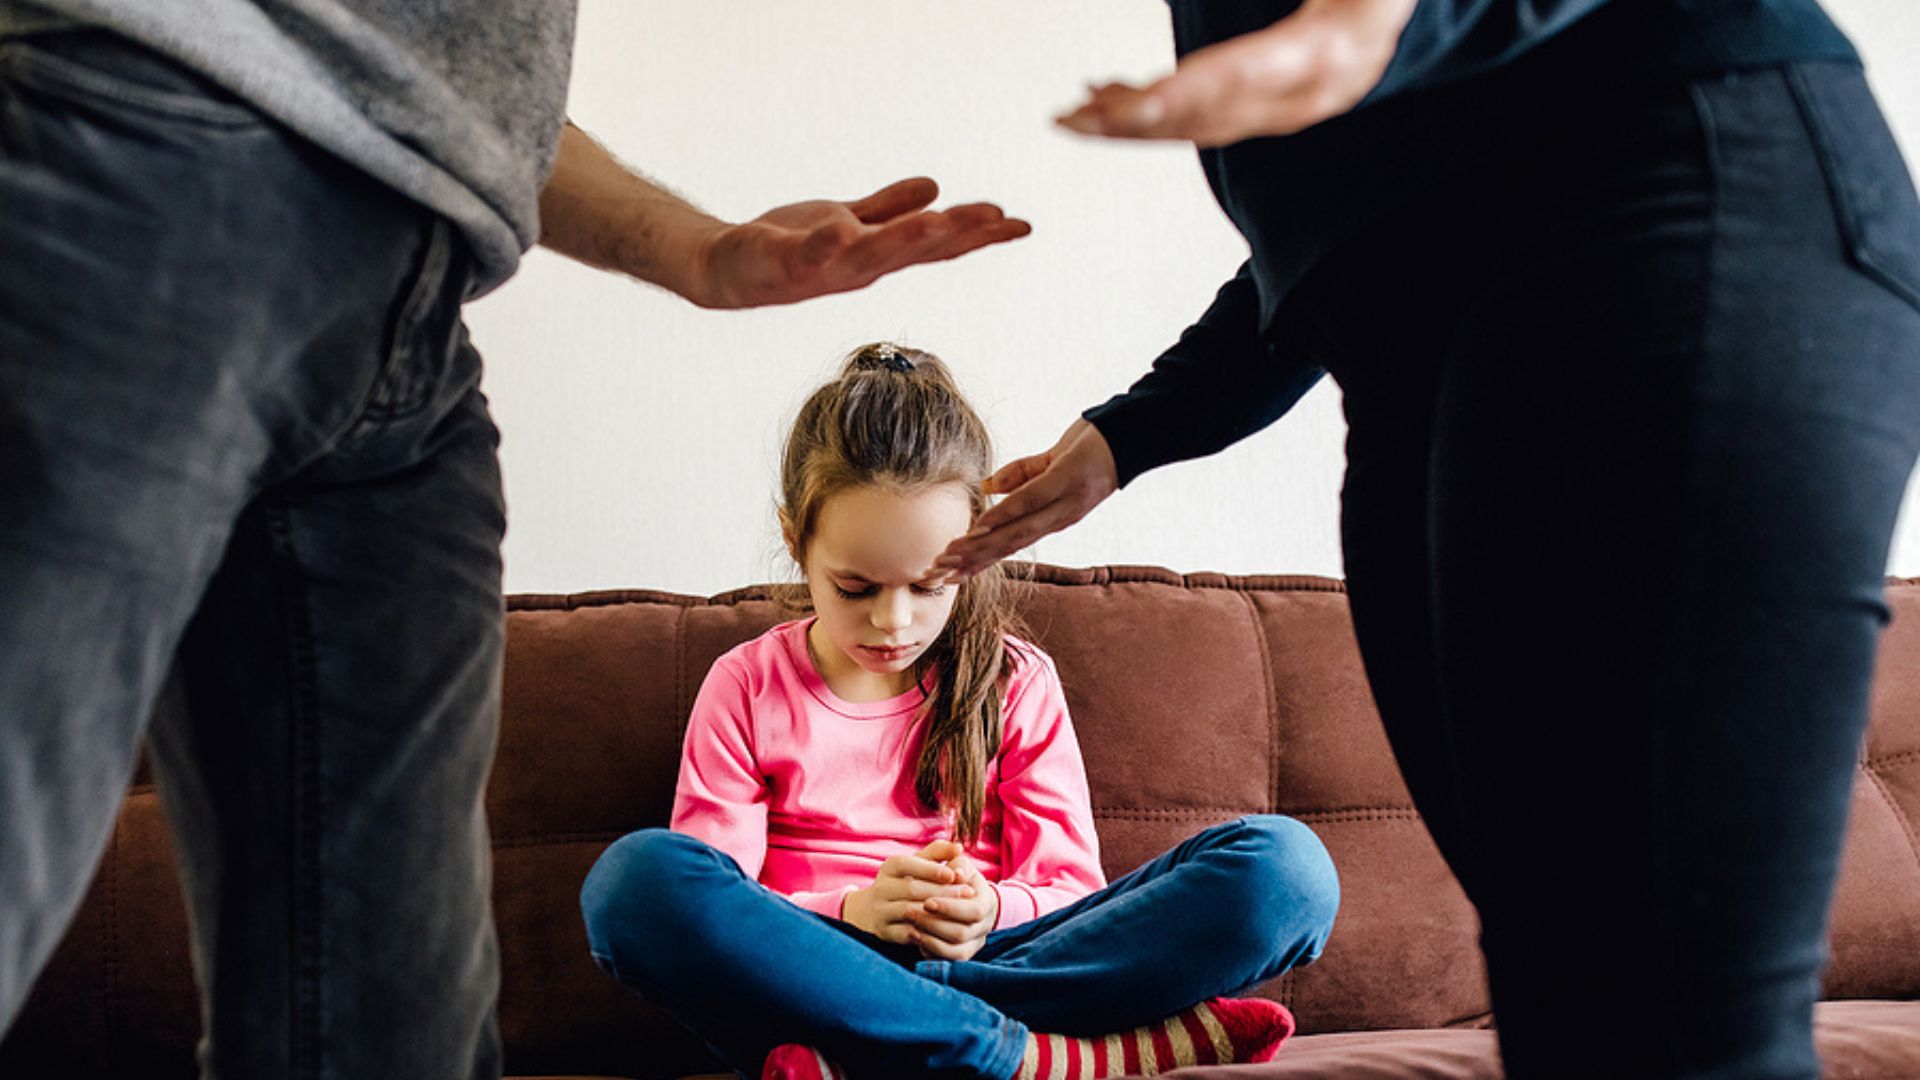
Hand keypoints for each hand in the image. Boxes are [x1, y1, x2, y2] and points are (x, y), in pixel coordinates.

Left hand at [692, 178, 1030, 308]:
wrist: (730, 271)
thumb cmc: (791, 247)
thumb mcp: (849, 221)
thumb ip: (890, 208)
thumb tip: (934, 190)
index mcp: (880, 255)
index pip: (938, 245)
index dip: (980, 235)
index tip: (1021, 225)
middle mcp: (860, 266)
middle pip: (915, 250)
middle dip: (957, 235)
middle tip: (997, 219)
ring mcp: (823, 266)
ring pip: (871, 254)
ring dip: (904, 240)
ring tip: (937, 221)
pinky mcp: (784, 259)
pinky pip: (806, 251)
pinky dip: (823, 243)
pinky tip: (840, 229)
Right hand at [842, 841, 977, 944]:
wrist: (872, 911)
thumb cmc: (905, 882)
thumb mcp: (917, 864)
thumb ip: (938, 853)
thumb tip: (959, 848)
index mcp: (890, 868)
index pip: (908, 864)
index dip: (932, 869)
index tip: (955, 874)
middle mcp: (881, 888)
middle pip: (912, 888)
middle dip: (943, 891)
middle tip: (969, 892)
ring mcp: (880, 911)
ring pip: (909, 911)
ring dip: (937, 912)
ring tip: (961, 912)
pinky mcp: (883, 932)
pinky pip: (904, 933)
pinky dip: (924, 932)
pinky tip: (943, 931)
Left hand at [905, 843, 998, 961]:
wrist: (965, 897)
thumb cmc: (959, 876)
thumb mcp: (959, 864)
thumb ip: (955, 861)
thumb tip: (956, 872)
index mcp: (987, 902)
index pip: (973, 910)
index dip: (950, 907)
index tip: (926, 901)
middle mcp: (984, 926)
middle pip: (962, 933)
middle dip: (935, 924)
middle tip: (910, 913)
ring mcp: (974, 943)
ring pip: (956, 951)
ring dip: (931, 939)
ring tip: (911, 926)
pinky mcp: (962, 954)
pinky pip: (948, 961)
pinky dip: (931, 951)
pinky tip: (916, 938)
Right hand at [933, 419, 1117, 580]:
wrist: (1128, 435)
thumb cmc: (1089, 449)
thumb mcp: (1047, 463)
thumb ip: (1017, 477)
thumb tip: (986, 490)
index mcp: (1052, 518)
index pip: (1009, 545)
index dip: (980, 561)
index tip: (950, 576)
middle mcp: (1058, 520)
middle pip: (1008, 546)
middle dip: (972, 561)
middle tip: (940, 573)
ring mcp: (1064, 504)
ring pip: (1016, 531)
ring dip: (982, 546)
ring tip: (953, 556)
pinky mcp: (1067, 481)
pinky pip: (1030, 502)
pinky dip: (1005, 515)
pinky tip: (983, 526)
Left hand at [1054, 0, 1416, 146]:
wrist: (1399, 17)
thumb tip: (1229, 57)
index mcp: (1323, 51)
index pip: (1244, 77)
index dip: (1185, 94)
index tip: (1134, 104)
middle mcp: (1300, 94)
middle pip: (1207, 115)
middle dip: (1133, 121)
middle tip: (1071, 117)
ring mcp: (1283, 109)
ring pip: (1195, 125)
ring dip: (1127, 124)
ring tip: (1069, 114)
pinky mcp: (1265, 110)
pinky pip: (1200, 119)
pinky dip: (1149, 111)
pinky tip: (1105, 95)